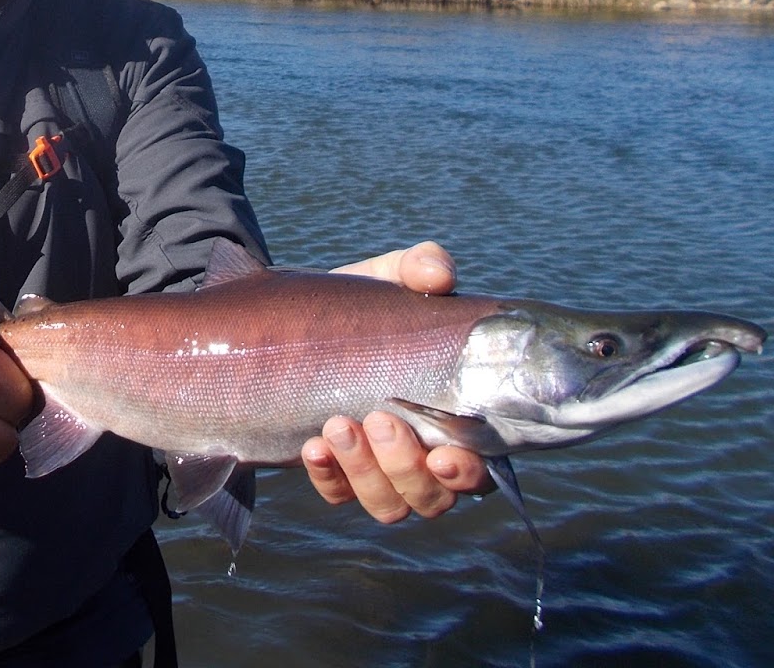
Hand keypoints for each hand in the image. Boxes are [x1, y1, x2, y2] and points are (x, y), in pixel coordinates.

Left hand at [302, 241, 491, 521]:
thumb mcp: (387, 279)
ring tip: (336, 425)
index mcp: (452, 417)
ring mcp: (378, 470)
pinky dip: (328, 477)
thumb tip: (438, 274)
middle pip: (431, 497)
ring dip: (365, 473)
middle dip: (406, 467)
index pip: (477, 469)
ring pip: (389, 505)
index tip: (444, 456)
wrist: (296, 322)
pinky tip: (311, 447)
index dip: (466, 474)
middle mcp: (422, 455)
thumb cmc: (363, 306)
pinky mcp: (336, 474)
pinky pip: (338, 495)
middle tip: (381, 418)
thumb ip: (419, 268)